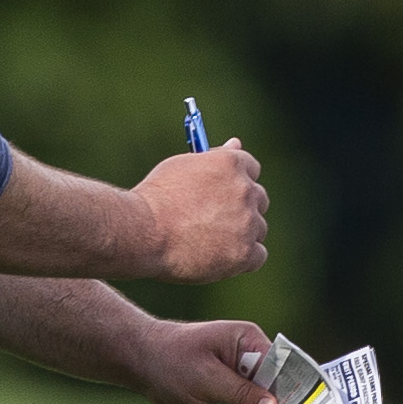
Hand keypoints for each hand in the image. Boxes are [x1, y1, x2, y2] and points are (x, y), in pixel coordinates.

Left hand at [131, 317, 276, 403]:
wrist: (142, 363)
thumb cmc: (169, 360)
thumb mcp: (207, 378)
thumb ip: (241, 392)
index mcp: (248, 340)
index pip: (279, 367)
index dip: (287, 392)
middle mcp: (248, 353)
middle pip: (274, 384)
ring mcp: (240, 371)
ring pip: (261, 398)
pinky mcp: (230, 387)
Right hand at [134, 142, 267, 283]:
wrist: (143, 232)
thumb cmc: (156, 198)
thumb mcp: (182, 166)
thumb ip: (213, 158)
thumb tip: (236, 144)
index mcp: (232, 164)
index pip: (251, 169)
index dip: (237, 182)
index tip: (226, 193)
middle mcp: (245, 191)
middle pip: (259, 199)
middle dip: (242, 209)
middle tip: (216, 221)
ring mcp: (248, 223)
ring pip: (258, 229)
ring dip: (242, 235)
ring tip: (211, 242)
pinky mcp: (245, 253)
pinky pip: (258, 256)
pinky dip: (242, 259)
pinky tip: (220, 258)